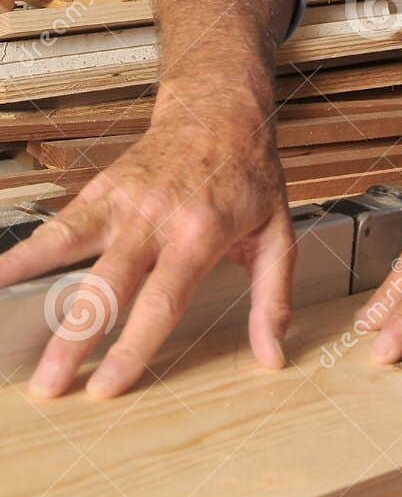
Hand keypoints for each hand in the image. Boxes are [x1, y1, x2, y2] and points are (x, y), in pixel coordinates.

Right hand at [0, 101, 293, 399]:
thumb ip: (273, 297)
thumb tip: (272, 356)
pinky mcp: (101, 188)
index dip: (131, 347)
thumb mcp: (278, 233)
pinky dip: (26, 249)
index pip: (161, 301)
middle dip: (73, 340)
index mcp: (200, 234)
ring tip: (3, 322)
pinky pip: (59, 223)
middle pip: (105, 285)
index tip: (105, 388)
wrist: (220, 108)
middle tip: (48, 386)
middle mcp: (154, 217)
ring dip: (30, 284)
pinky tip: (2, 275)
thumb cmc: (250, 174)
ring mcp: (122, 200)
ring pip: (67, 245)